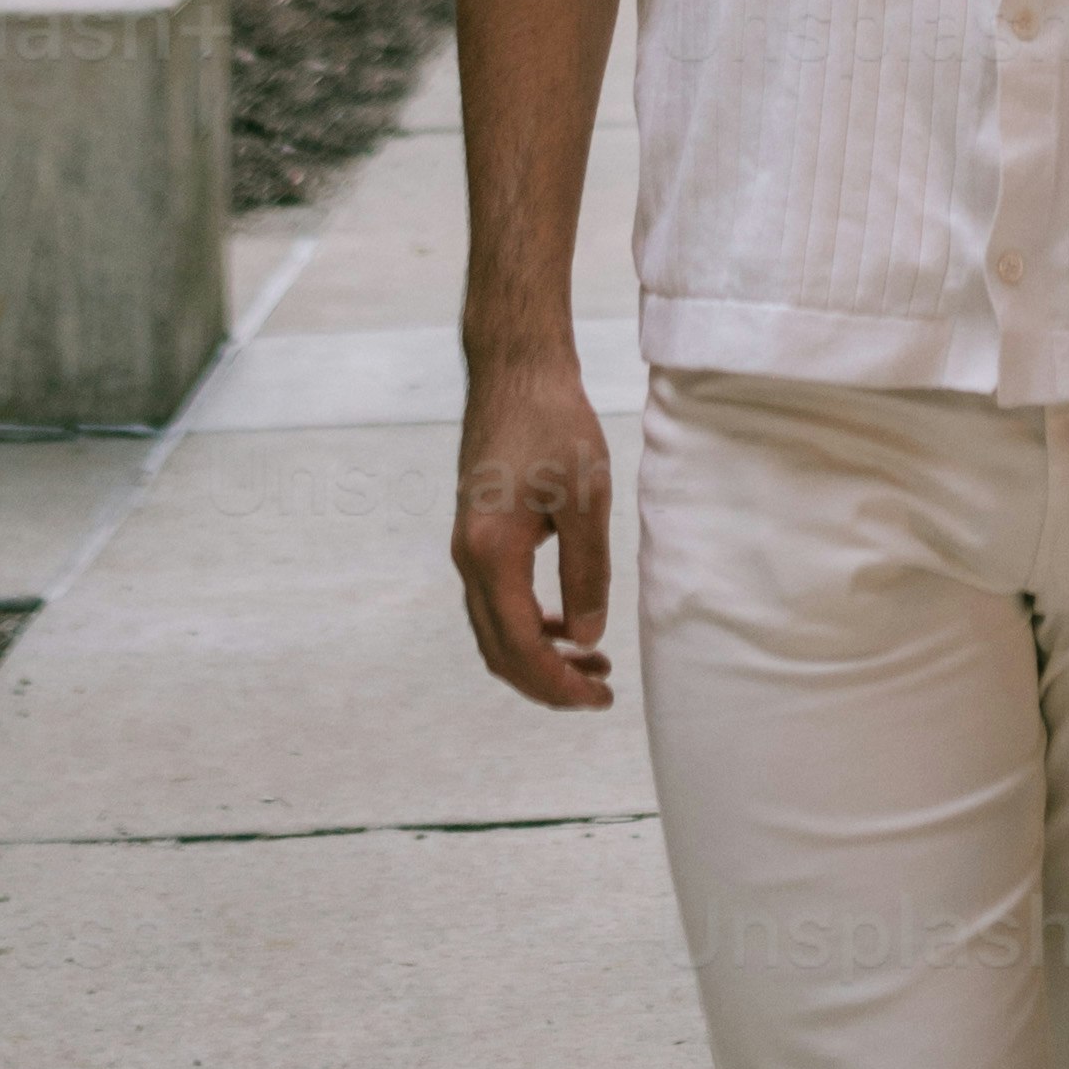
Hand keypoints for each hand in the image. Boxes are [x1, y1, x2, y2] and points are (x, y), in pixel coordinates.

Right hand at [454, 351, 616, 707]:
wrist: (517, 370)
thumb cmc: (554, 424)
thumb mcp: (586, 498)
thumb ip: (586, 572)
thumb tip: (588, 638)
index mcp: (492, 554)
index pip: (521, 648)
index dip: (559, 684)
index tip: (601, 698)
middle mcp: (469, 557)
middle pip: (500, 650)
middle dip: (547, 682)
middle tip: (599, 691)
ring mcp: (468, 545)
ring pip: (495, 628)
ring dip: (538, 655)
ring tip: (592, 663)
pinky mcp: (477, 531)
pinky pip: (497, 599)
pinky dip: (529, 624)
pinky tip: (567, 623)